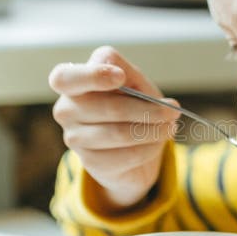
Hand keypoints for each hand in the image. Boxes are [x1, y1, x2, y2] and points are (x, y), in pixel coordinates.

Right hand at [49, 45, 180, 209]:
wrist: (133, 146)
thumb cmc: (131, 103)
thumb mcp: (133, 82)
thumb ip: (127, 72)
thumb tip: (120, 74)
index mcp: (71, 83)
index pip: (64, 78)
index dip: (91, 76)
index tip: (120, 77)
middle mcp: (66, 110)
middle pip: (107, 107)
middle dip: (147, 109)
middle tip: (172, 110)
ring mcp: (74, 138)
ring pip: (119, 134)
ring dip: (153, 130)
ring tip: (170, 126)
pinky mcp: (90, 163)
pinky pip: (126, 155)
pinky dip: (150, 148)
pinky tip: (157, 142)